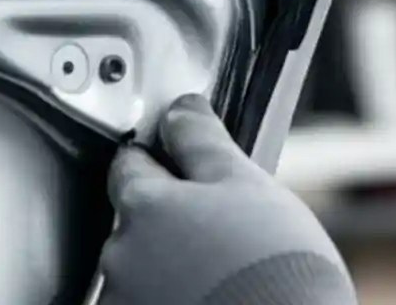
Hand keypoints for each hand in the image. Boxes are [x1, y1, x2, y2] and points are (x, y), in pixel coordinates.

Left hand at [97, 94, 356, 304]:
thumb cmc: (274, 265)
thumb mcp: (245, 183)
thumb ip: (201, 140)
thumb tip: (182, 109)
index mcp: (143, 205)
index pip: (129, 161)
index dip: (159, 156)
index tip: (181, 160)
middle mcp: (120, 255)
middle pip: (135, 219)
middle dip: (169, 217)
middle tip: (221, 225)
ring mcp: (124, 300)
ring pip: (141, 266)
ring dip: (168, 263)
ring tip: (221, 270)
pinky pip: (146, 300)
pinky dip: (169, 295)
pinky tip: (210, 295)